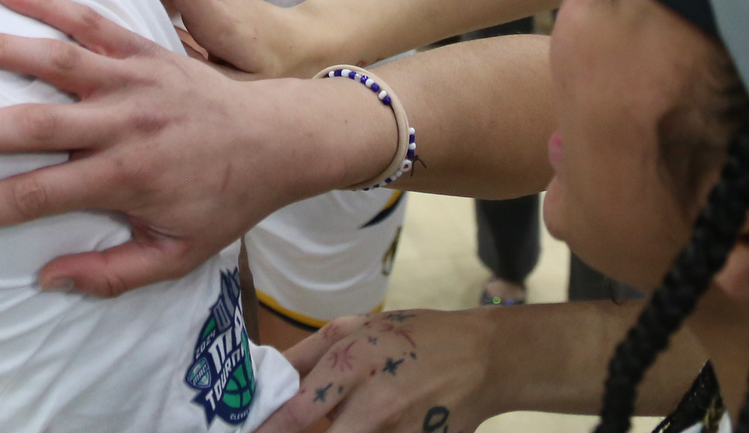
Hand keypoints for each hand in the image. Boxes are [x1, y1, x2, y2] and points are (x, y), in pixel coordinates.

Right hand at [0, 0, 377, 296]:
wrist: (279, 139)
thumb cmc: (224, 200)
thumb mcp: (177, 255)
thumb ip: (112, 272)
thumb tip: (46, 276)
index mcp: (127, 177)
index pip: (38, 196)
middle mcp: (124, 123)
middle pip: (34, 125)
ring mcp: (133, 78)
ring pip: (57, 60)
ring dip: (1, 49)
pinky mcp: (144, 47)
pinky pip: (93, 19)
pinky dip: (51, 1)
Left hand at [257, 310, 508, 432]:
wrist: (483, 359)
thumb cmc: (414, 338)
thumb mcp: (359, 326)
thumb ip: (308, 354)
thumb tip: (265, 373)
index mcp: (356, 363)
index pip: (300, 409)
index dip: (270, 430)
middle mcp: (378, 402)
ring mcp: (403, 431)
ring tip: (345, 419)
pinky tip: (367, 425)